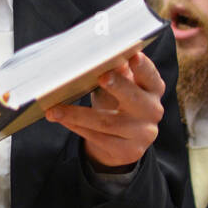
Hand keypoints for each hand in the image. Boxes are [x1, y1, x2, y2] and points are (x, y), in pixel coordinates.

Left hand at [45, 51, 164, 170]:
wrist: (121, 140)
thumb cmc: (117, 102)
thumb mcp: (119, 86)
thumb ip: (115, 73)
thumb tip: (98, 59)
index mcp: (152, 89)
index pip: (150, 76)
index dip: (143, 67)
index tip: (134, 56)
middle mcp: (152, 110)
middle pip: (133, 98)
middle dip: (118, 86)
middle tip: (102, 77)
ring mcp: (143, 133)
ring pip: (108, 122)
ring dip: (78, 114)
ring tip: (54, 109)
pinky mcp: (129, 151)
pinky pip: (99, 138)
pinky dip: (77, 127)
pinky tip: (61, 119)